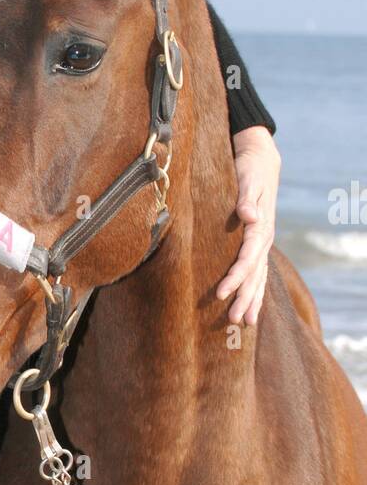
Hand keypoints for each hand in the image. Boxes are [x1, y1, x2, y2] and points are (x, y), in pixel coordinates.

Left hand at [216, 125, 280, 325]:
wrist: (261, 162)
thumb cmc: (248, 170)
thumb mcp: (247, 179)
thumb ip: (246, 198)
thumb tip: (249, 215)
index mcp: (260, 227)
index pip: (247, 258)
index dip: (235, 277)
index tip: (220, 293)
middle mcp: (264, 238)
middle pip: (255, 274)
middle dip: (244, 298)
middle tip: (233, 320)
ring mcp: (263, 243)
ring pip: (259, 277)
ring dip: (252, 300)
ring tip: (243, 322)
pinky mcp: (258, 244)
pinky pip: (258, 272)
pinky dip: (256, 290)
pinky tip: (250, 307)